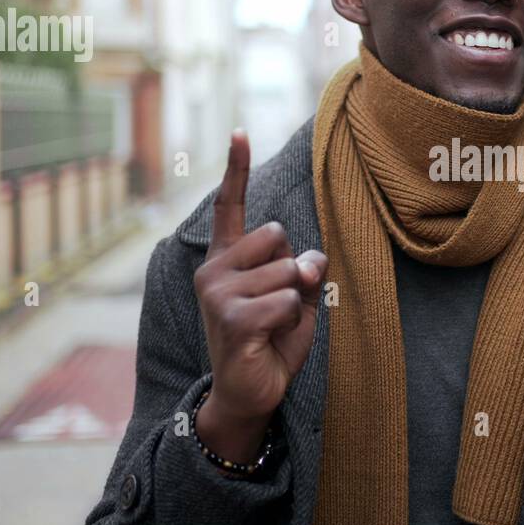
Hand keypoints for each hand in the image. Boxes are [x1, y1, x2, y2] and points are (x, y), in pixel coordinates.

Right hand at [192, 130, 327, 460]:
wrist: (250, 393)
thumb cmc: (273, 341)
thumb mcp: (299, 299)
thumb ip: (306, 271)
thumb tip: (310, 260)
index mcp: (227, 259)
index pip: (232, 207)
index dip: (237, 169)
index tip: (240, 131)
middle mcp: (214, 269)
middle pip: (277, 235)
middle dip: (293, 269)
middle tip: (277, 305)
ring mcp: (217, 292)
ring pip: (286, 270)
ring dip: (295, 300)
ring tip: (273, 325)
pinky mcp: (230, 317)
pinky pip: (288, 300)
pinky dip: (293, 319)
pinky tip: (270, 338)